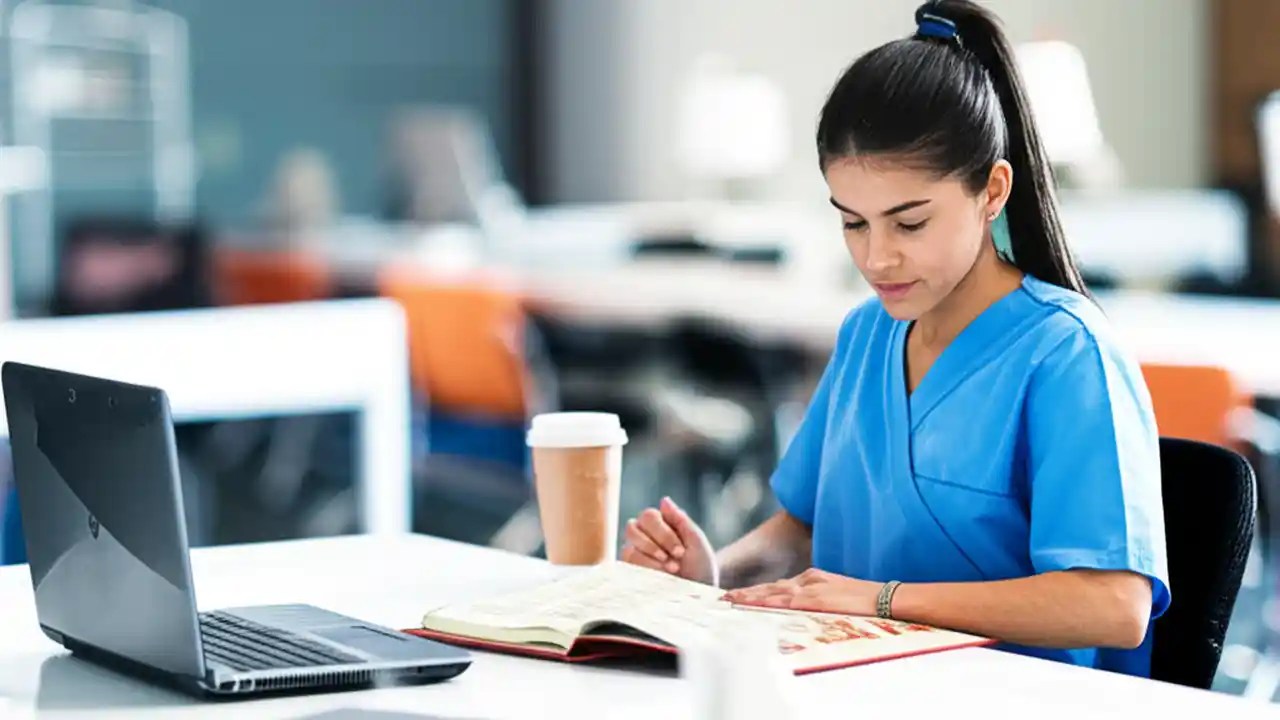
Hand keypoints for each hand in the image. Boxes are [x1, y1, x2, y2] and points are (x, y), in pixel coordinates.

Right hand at [621, 497, 717, 584]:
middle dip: (655, 545)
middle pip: (633, 527)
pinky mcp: (630, 568)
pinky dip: (646, 568)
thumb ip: (680, 520)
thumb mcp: (696, 541)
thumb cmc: (700, 564)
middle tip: (675, 560)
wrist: (698, 590)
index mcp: (661, 522)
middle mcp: (644, 533)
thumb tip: (664, 500)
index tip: (681, 551)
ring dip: (651, 559)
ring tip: (671, 569)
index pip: (648, 516)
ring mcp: (634, 551)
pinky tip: (661, 576)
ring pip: (629, 546)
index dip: (663, 533)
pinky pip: (628, 564)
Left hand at [722, 568, 882, 615]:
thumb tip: (806, 612)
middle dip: (747, 593)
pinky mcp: (815, 598)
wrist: (886, 598)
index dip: (758, 591)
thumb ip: (820, 602)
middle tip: (724, 597)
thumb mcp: (838, 598)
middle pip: (770, 587)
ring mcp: (811, 588)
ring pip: (772, 592)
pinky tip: (752, 604)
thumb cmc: (866, 602)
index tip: (739, 595)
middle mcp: (808, 580)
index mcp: (813, 579)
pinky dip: (765, 602)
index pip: (779, 586)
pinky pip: (784, 601)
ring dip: (749, 597)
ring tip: (729, 600)